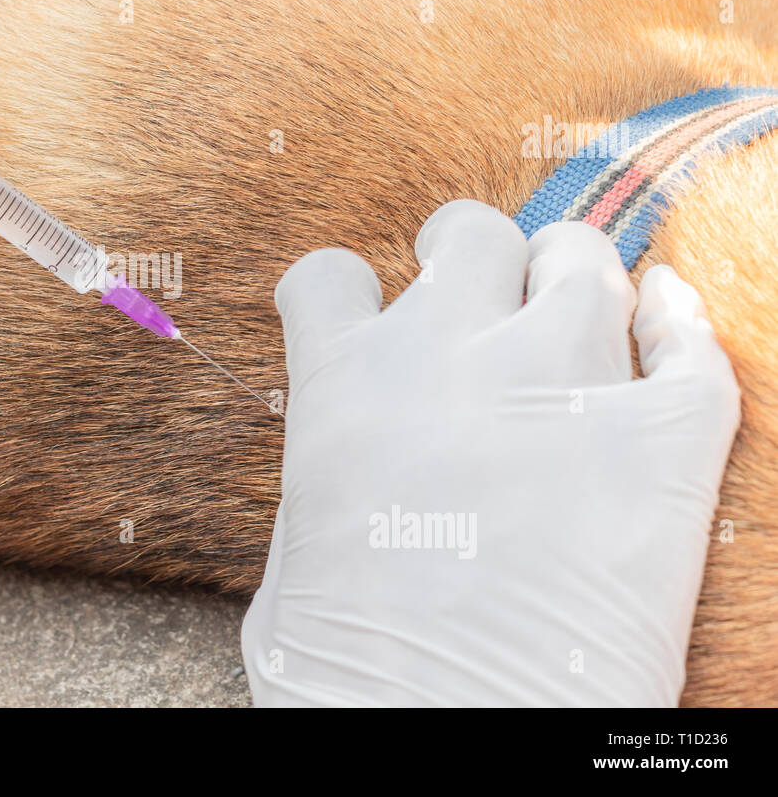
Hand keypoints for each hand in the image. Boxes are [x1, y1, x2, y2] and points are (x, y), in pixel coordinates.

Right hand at [243, 200, 740, 705]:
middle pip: (467, 235)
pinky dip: (680, 322)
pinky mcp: (664, 443)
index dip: (339, 291)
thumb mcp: (291, 568)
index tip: (358, 316)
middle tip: (474, 292)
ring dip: (568, 275)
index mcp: (343, 385)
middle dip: (463, 253)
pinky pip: (689, 341)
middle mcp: (449, 357)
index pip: (327, 274)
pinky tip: (666, 317)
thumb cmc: (352, 685)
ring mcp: (562, 387)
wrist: (466, 748)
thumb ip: (321, 480)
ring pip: (580, 261)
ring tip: (568, 305)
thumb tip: (347, 463)